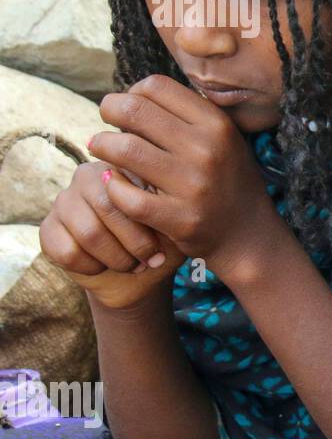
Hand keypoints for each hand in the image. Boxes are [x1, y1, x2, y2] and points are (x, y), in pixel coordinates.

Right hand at [39, 160, 187, 309]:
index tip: (164, 243)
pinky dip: (92, 267)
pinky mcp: (48, 228)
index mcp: (122, 165)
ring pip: (90, 233)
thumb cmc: (163, 241)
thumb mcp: (175, 222)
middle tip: (151, 260)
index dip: (149, 222)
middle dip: (136, 243)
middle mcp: (88, 175)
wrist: (139, 273)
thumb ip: (166, 205)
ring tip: (133, 265)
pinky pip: (68, 251)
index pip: (132, 185)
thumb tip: (152, 199)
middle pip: (109, 208)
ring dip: (117, 258)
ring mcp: (64, 200)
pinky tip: (104, 266)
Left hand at [86, 74, 280, 276]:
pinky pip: (126, 196)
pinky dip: (112, 188)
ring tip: (100, 148)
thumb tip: (133, 95)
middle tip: (105, 120)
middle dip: (109, 110)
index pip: (156, 86)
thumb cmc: (226, 179)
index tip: (129, 107)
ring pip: (124, 149)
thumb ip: (187, 116)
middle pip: (134, 110)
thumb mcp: (223, 139)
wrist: (248, 233)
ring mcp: (194, 185)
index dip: (132, 92)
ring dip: (102, 145)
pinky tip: (113, 184)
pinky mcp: (180, 218)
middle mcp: (207, 149)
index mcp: (217, 124)